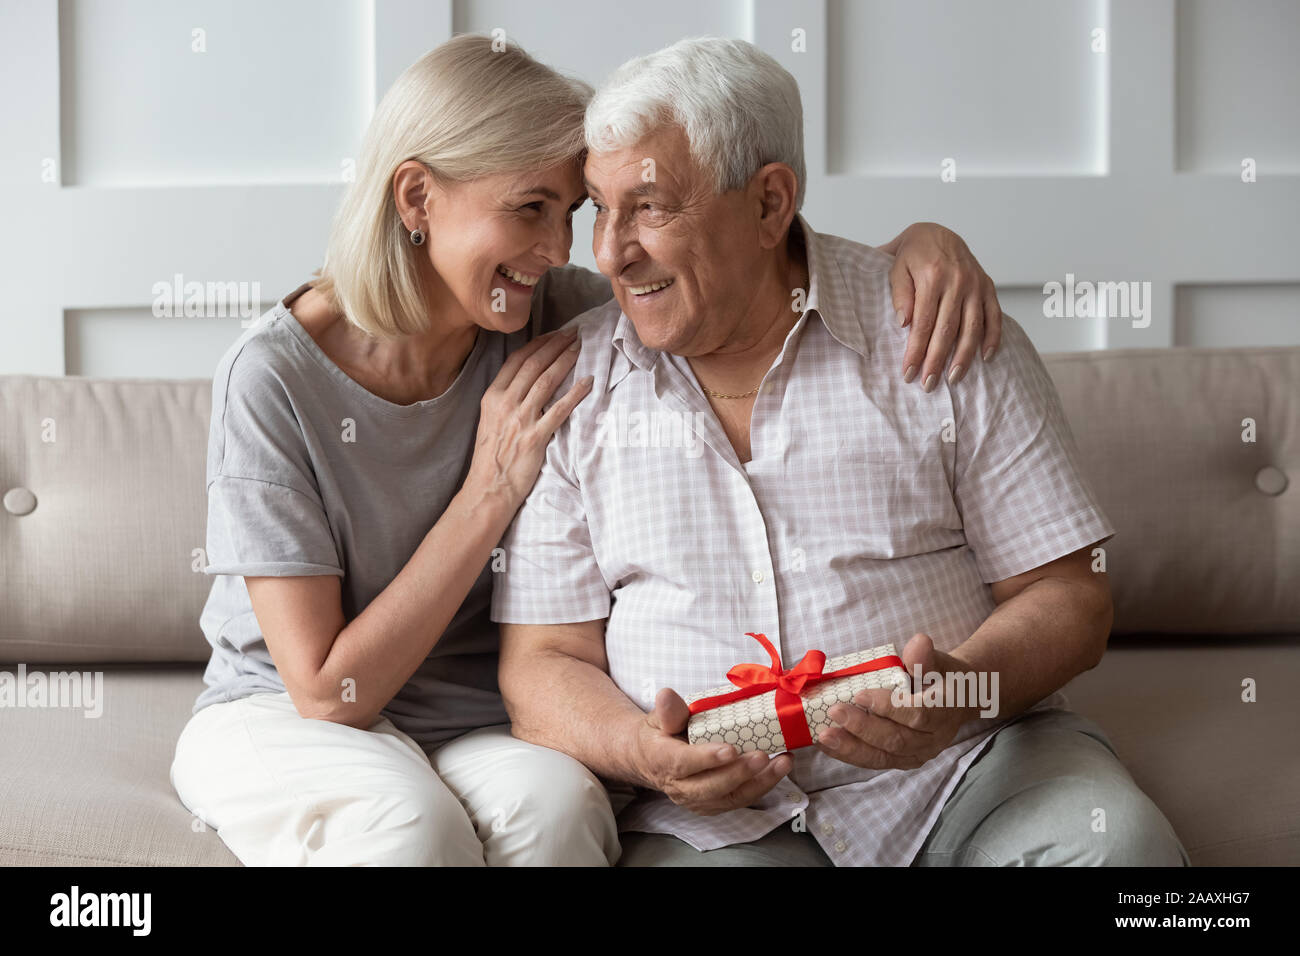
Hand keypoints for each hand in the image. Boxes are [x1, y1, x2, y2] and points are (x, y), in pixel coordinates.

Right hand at [464, 329, 593, 511]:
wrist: (488, 489)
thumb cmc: (491, 458)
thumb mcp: (490, 421)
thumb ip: (505, 400)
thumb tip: (526, 383)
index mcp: (492, 397)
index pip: (517, 360)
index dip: (538, 343)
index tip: (554, 333)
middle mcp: (505, 403)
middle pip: (534, 364)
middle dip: (556, 344)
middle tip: (574, 332)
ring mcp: (521, 419)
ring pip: (547, 380)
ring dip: (566, 360)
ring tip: (580, 347)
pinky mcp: (536, 437)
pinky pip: (560, 410)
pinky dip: (575, 393)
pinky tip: (589, 382)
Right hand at [633, 687, 793, 815]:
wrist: (651, 761)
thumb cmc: (659, 734)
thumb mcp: (658, 717)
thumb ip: (668, 710)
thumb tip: (667, 695)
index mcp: (663, 761)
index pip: (683, 763)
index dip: (707, 759)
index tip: (730, 750)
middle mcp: (680, 787)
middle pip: (711, 786)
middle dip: (739, 773)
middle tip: (763, 756)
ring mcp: (698, 800)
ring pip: (730, 797)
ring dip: (760, 782)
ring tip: (783, 762)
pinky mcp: (713, 804)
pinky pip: (739, 800)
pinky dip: (762, 786)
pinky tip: (779, 769)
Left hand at [814, 633, 979, 770]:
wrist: (956, 700)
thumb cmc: (941, 676)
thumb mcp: (938, 661)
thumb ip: (925, 657)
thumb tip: (918, 642)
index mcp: (944, 712)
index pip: (916, 714)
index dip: (888, 707)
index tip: (860, 694)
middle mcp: (933, 739)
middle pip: (896, 739)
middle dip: (862, 728)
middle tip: (834, 712)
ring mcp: (918, 754)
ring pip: (883, 756)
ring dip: (851, 747)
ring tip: (824, 736)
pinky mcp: (903, 760)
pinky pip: (876, 761)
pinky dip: (850, 754)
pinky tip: (827, 745)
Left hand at [884, 222, 1001, 389]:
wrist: (937, 232)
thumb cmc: (912, 254)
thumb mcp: (896, 267)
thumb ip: (900, 294)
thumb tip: (904, 323)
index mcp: (932, 276)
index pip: (923, 323)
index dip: (916, 351)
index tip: (908, 373)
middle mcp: (957, 281)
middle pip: (947, 330)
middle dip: (937, 360)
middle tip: (928, 384)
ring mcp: (976, 284)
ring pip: (972, 327)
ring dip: (964, 356)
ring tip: (953, 378)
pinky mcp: (988, 287)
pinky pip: (994, 315)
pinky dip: (992, 338)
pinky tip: (986, 358)